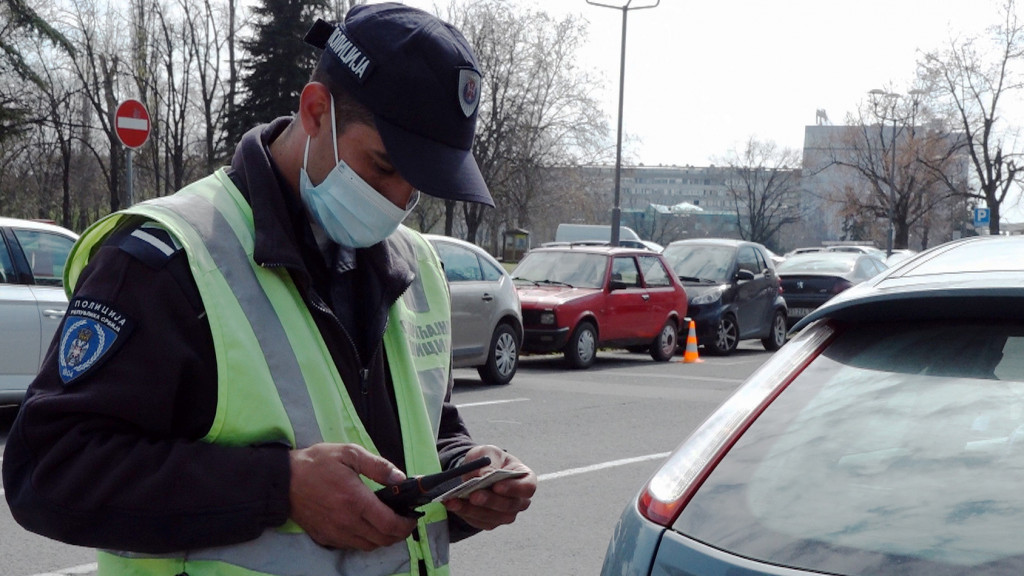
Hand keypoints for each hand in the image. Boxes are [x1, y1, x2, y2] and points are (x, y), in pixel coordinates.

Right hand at [288, 443, 417, 549]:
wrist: (283, 481)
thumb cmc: (316, 464)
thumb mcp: (349, 453)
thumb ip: (378, 466)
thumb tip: (401, 479)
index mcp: (356, 500)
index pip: (390, 524)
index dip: (407, 525)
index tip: (412, 516)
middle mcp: (347, 522)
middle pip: (383, 539)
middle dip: (399, 533)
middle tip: (404, 520)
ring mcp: (336, 533)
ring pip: (369, 546)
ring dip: (383, 538)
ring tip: (387, 522)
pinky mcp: (326, 538)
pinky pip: (353, 546)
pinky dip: (365, 540)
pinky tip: (366, 525)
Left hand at [442, 445, 535, 530]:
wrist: (477, 470)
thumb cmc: (489, 460)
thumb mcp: (488, 453)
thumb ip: (489, 463)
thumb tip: (485, 476)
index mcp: (525, 478)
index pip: (527, 487)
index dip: (514, 489)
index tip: (497, 486)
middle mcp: (519, 500)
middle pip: (509, 506)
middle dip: (490, 501)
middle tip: (474, 495)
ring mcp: (506, 513)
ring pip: (493, 517)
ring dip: (473, 510)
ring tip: (454, 500)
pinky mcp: (491, 521)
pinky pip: (479, 521)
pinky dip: (464, 513)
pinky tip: (452, 504)